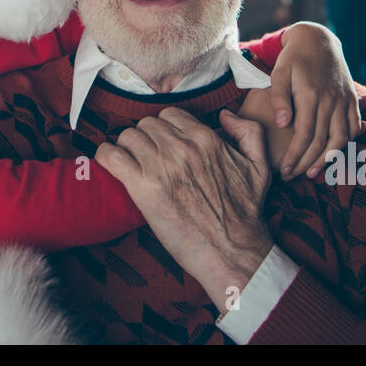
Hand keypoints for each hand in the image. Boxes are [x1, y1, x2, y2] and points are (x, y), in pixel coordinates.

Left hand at [95, 108, 273, 314]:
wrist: (233, 250)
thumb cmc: (246, 213)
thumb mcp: (260, 166)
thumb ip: (248, 132)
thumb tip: (225, 115)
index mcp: (205, 139)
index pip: (170, 116)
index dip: (164, 130)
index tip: (164, 145)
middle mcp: (181, 148)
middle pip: (147, 124)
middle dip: (146, 138)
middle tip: (147, 158)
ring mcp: (160, 167)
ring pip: (128, 136)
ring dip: (127, 148)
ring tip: (130, 163)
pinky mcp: (143, 189)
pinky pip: (111, 157)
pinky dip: (106, 156)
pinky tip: (110, 163)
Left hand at [238, 23, 364, 179]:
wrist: (318, 39)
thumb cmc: (293, 58)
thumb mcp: (279, 73)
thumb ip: (279, 98)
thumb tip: (283, 124)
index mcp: (311, 94)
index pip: (305, 134)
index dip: (295, 155)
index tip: (284, 169)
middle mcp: (331, 99)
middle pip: (323, 141)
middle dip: (307, 163)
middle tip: (293, 176)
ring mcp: (344, 99)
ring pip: (342, 138)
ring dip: (329, 158)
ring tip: (313, 172)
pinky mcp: (352, 98)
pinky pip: (353, 126)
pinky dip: (346, 142)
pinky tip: (334, 153)